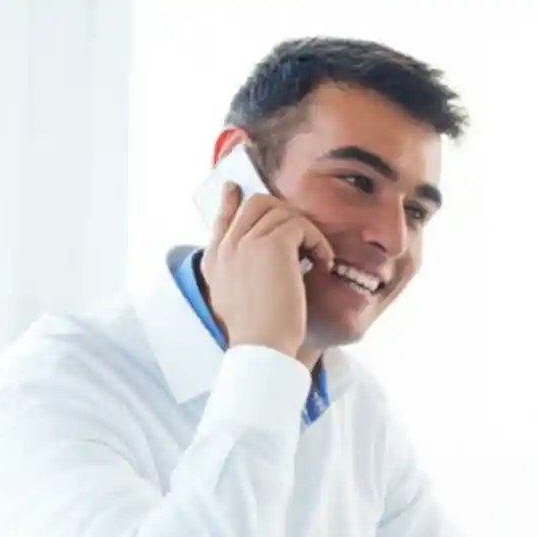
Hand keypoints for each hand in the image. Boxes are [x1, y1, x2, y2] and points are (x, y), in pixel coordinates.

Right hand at [199, 183, 333, 356]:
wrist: (261, 348)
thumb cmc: (259, 335)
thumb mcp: (240, 301)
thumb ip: (243, 273)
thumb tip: (264, 257)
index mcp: (214, 261)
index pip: (221, 219)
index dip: (229, 201)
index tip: (233, 188)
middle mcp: (226, 247)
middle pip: (255, 203)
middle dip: (283, 212)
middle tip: (303, 235)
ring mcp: (246, 242)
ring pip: (281, 211)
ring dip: (305, 232)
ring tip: (316, 259)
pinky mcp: (272, 245)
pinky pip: (301, 225)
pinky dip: (318, 243)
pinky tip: (322, 265)